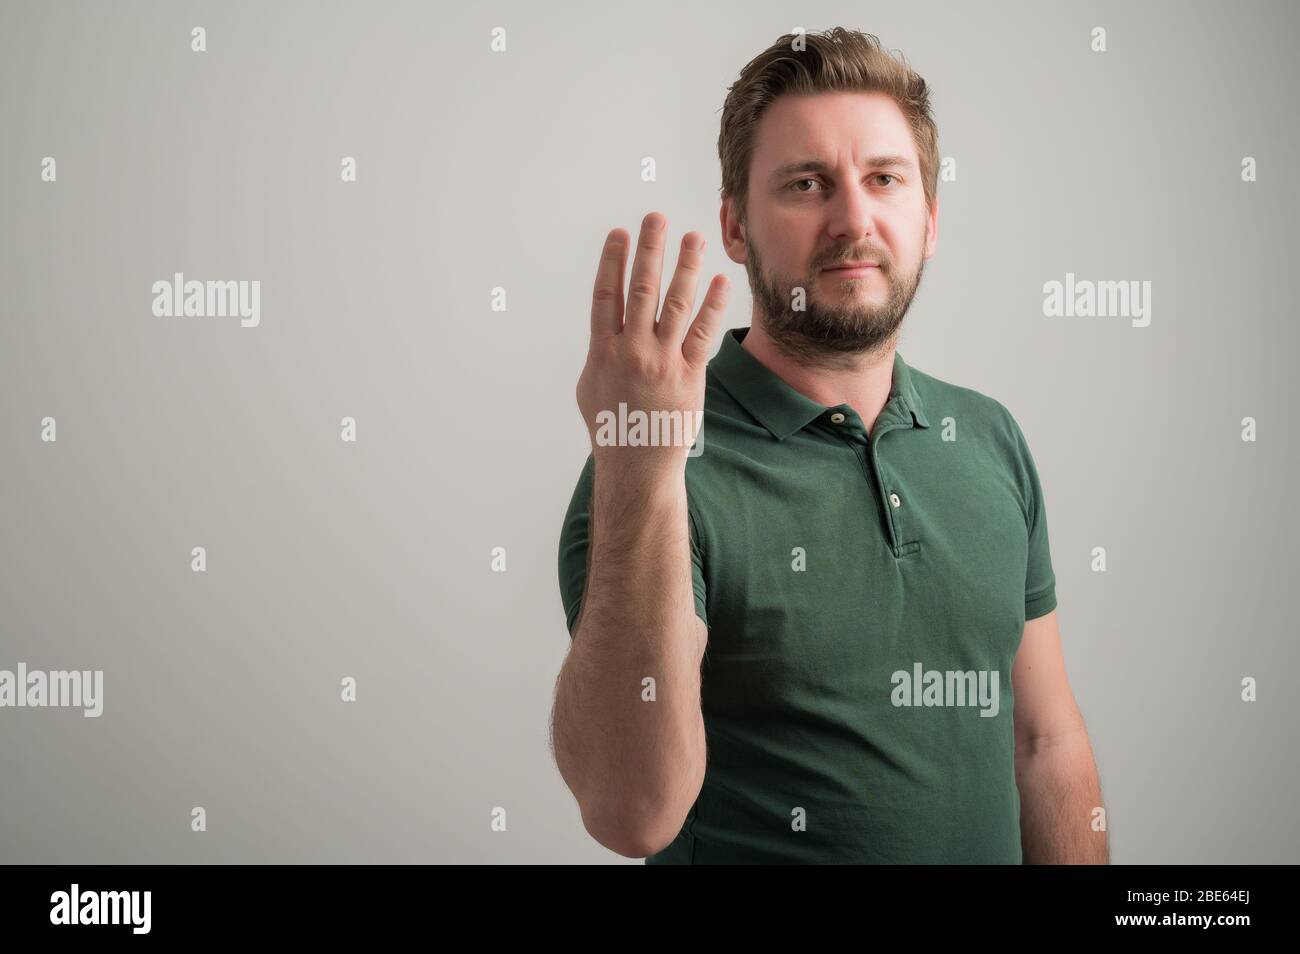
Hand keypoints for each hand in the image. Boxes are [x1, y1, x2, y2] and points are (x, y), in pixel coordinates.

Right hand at [576, 211, 730, 475]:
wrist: (637, 462)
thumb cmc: (611, 426)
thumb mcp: (590, 386)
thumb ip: (599, 351)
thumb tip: (606, 328)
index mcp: (603, 351)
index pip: (606, 295)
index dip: (613, 262)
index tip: (619, 234)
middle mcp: (632, 350)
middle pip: (641, 289)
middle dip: (649, 250)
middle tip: (655, 219)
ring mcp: (662, 360)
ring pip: (674, 304)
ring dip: (684, 266)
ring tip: (693, 239)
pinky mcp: (689, 374)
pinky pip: (702, 332)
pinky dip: (712, 305)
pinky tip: (719, 282)